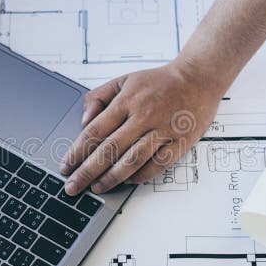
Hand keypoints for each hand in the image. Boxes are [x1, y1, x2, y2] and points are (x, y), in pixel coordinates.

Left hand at [60, 61, 226, 194]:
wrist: (198, 77)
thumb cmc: (160, 81)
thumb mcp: (124, 80)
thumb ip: (99, 97)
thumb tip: (84, 121)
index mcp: (127, 101)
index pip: (95, 131)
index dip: (77, 151)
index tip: (66, 166)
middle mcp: (143, 115)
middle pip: (109, 149)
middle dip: (87, 171)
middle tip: (73, 186)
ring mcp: (163, 130)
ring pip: (132, 159)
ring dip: (112, 177)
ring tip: (98, 188)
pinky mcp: (180, 141)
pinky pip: (158, 164)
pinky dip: (142, 175)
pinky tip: (129, 181)